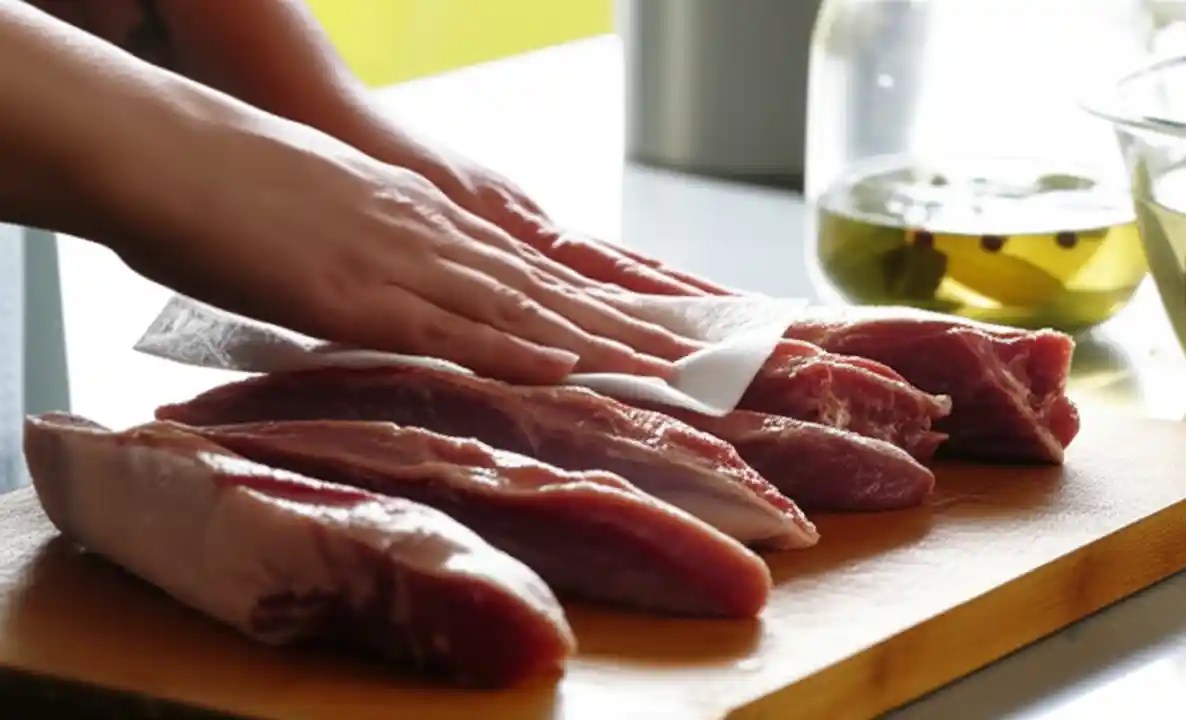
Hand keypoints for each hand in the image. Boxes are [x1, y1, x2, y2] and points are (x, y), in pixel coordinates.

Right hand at [109, 116, 697, 384]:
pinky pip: (445, 328)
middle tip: (691, 359)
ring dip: (593, 343)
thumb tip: (389, 290)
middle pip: (544, 289)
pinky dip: (508, 350)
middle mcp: (428, 233)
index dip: (592, 304)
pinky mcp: (352, 294)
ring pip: (517, 307)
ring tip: (662, 372)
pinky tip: (562, 368)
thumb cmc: (225, 185)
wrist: (162, 147)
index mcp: (421, 217)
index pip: (526, 269)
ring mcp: (396, 260)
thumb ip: (370, 251)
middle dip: (622, 327)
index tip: (649, 331)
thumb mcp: (323, 217)